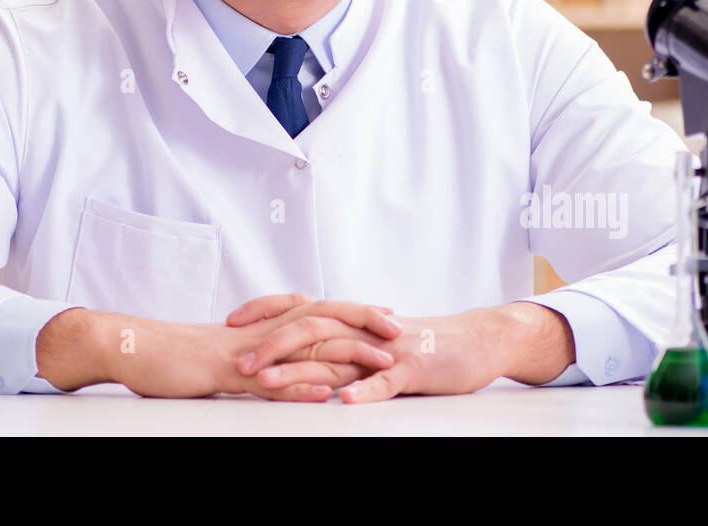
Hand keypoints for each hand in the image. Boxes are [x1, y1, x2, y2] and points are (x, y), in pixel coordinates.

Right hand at [104, 297, 400, 400]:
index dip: (354, 312)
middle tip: (400, 330)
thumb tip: (290, 363)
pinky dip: (299, 385)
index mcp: (264, 326)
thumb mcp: (230, 352)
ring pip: (305, 347)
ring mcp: (248, 352)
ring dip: (346, 354)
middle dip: (364, 323)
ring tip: (382, 361)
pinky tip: (326, 391)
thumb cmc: (181, 354)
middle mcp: (262, 332)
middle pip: (322, 319)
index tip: (389, 316)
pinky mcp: (228, 373)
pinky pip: (270, 379)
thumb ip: (263, 353)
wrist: (139, 348)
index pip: (318, 311)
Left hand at [235, 306, 503, 403]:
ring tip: (269, 381)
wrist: (476, 339)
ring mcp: (386, 349)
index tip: (231, 321)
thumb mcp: (374, 338)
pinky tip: (344, 402)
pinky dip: (364, 391)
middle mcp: (362, 329)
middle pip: (309, 328)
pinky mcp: (413, 369)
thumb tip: (302, 347)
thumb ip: (341, 341)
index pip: (300, 305)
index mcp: (352, 319)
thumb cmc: (424, 343)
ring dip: (301, 369)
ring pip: (338, 354)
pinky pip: (385, 381)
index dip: (265, 309)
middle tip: (240, 365)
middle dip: (270, 345)